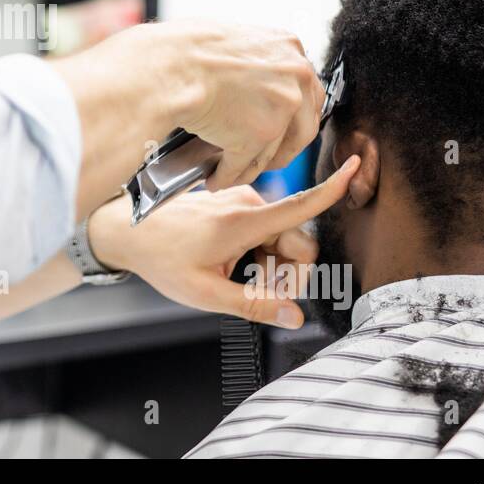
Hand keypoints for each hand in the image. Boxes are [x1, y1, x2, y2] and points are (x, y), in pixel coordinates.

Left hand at [87, 155, 359, 327]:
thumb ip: (253, 305)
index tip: (358, 166)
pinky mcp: (235, 204)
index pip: (301, 203)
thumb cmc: (160, 257)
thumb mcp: (205, 293)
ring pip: (282, 239)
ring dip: (272, 265)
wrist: (126, 230)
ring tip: (237, 279)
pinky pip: (265, 230)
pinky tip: (233, 264)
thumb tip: (294, 316)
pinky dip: (259, 252)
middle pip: (298, 241)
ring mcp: (241, 201)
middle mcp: (248, 203)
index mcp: (244, 220)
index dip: (333, 187)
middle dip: (290, 272)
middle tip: (261, 296)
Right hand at [166, 21, 325, 188]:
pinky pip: (245, 164)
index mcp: (291, 49)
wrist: (170, 65)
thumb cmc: (188, 49)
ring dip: (250, 166)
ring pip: (272, 152)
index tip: (278, 128)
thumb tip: (255, 83)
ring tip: (231, 173)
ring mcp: (280, 109)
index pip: (308, 94)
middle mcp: (295, 78)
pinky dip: (228, 175)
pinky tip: (215, 178)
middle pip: (302, 127)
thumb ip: (258, 63)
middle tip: (260, 158)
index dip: (292, 118)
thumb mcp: (236, 42)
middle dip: (280, 148)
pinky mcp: (258, 136)